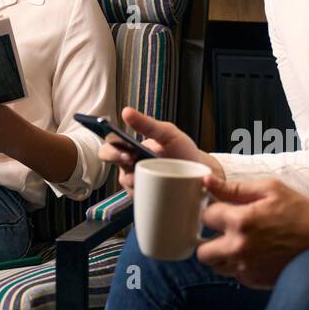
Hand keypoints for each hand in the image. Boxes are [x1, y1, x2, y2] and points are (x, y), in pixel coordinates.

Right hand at [102, 105, 223, 195]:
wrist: (198, 172)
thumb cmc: (181, 150)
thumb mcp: (167, 134)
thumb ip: (148, 125)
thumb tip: (126, 111)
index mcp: (131, 148)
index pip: (110, 147)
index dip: (112, 151)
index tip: (126, 153)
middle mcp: (129, 166)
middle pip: (112, 167)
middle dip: (119, 164)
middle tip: (133, 162)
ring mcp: (136, 183)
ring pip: (127, 185)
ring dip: (138, 181)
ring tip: (157, 176)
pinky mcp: (145, 198)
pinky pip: (140, 198)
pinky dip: (149, 194)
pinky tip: (162, 189)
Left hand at [196, 175, 308, 288]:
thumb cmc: (299, 212)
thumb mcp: (270, 190)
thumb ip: (234, 187)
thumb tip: (207, 181)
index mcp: (241, 221)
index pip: (207, 217)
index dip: (215, 211)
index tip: (226, 210)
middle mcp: (239, 248)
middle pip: (202, 251)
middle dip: (211, 239)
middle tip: (226, 232)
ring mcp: (246, 268)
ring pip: (216, 266)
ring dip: (222, 255)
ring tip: (241, 243)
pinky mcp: (254, 281)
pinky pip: (234, 275)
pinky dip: (239, 266)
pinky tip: (255, 254)